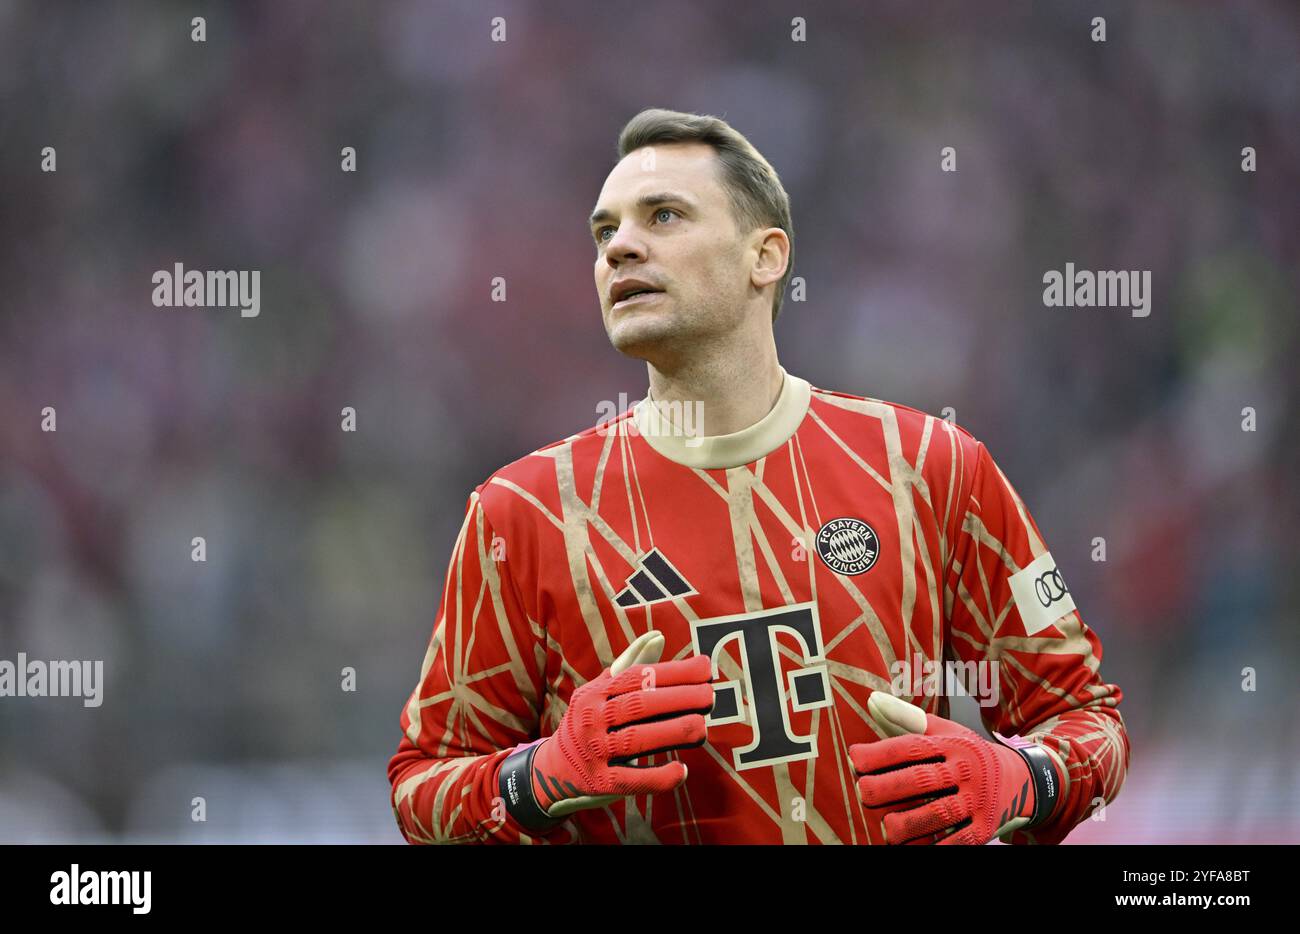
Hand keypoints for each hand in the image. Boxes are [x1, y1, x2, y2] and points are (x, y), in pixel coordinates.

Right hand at [531, 630, 713, 818]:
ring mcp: (594, 751)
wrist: (553, 767)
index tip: (705, 668)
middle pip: (639, 705)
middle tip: (710, 696)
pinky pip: (630, 780)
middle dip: (678, 698)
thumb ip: (631, 665)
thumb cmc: (591, 721)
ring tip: (702, 727)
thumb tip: (658, 635)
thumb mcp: (601, 691)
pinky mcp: (599, 782)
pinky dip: (657, 777)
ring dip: (672, 732)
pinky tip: (682, 771)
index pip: (637, 677)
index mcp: (595, 692)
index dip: (673, 671)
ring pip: (636, 740)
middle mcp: (591, 719)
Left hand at [850, 692, 1035, 844]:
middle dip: (888, 788)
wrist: (1020, 779)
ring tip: (886, 828)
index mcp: (950, 744)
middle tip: (863, 794)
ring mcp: (977, 800)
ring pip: (939, 813)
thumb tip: (872, 699)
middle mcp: (965, 770)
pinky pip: (960, 841)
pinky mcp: (986, 827)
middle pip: (922, 779)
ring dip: (909, 823)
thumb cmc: (966, 754)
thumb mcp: (943, 731)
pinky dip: (937, 847)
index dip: (880, 753)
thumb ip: (905, 718)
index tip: (854, 760)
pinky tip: (914, 848)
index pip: (911, 746)